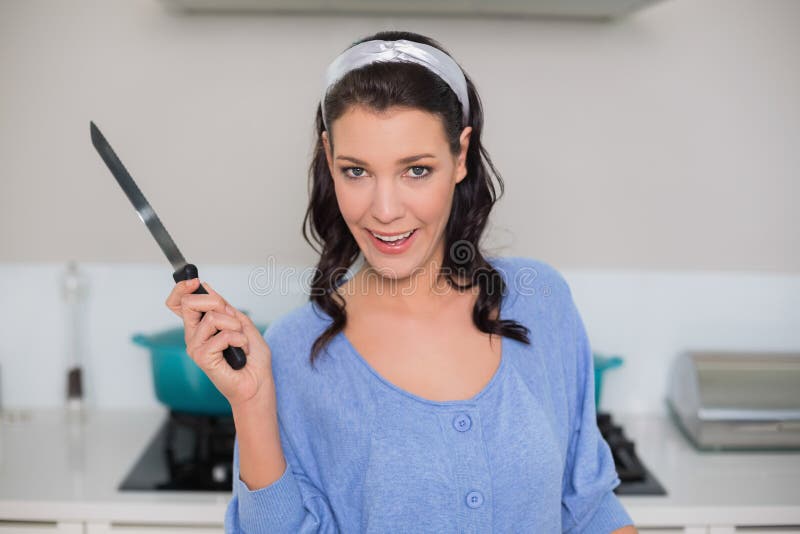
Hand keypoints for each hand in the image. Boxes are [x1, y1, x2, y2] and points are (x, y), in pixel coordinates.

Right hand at [165, 278, 273, 408]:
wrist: (258, 382)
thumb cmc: (252, 357)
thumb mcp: (241, 323)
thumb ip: (225, 307)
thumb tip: (207, 287)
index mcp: (201, 325)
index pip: (178, 303)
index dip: (181, 288)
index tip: (194, 281)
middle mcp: (194, 335)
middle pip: (189, 303)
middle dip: (215, 301)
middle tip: (232, 318)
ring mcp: (195, 346)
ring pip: (212, 318)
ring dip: (235, 326)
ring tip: (241, 340)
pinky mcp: (202, 357)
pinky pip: (223, 335)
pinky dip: (239, 339)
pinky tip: (241, 351)